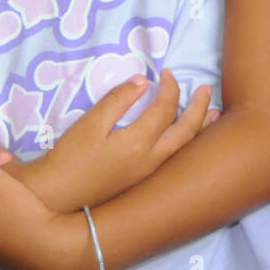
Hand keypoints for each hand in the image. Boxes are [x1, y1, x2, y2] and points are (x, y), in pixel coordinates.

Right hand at [18, 70, 218, 212]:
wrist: (56, 198)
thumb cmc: (70, 158)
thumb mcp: (90, 123)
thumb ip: (117, 99)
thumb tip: (143, 80)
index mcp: (138, 143)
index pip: (165, 109)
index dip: (169, 87)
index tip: (165, 72)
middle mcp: (151, 162)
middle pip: (186, 131)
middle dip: (198, 108)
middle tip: (205, 88)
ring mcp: (149, 175)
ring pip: (184, 149)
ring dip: (200, 128)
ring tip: (213, 114)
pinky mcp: (142, 183)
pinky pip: (175, 160)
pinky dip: (187, 144)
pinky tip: (186, 138)